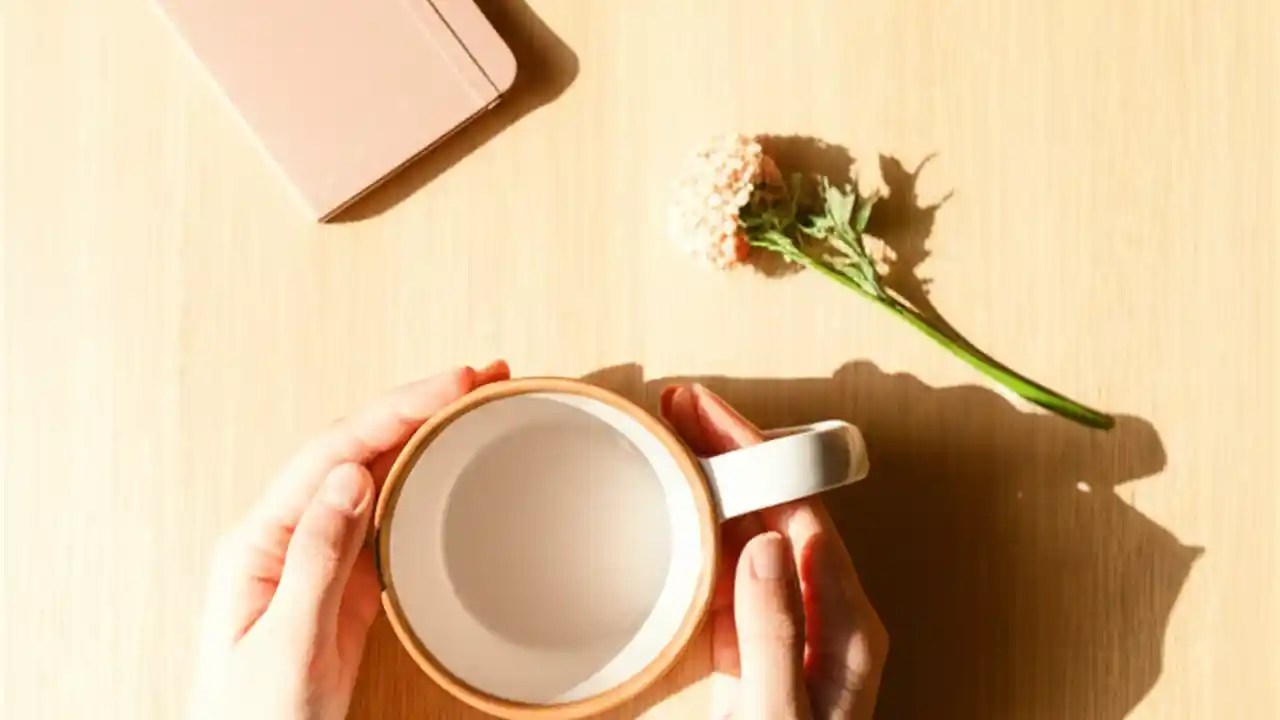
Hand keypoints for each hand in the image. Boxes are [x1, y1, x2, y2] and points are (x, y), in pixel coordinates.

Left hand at [187, 362, 509, 719]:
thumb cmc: (257, 718)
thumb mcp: (287, 644)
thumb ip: (317, 559)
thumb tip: (351, 474)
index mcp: (260, 541)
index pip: (334, 453)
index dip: (396, 410)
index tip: (451, 384)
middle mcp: (288, 534)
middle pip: (358, 448)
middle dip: (419, 405)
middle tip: (482, 376)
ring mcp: (317, 553)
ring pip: (376, 473)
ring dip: (424, 433)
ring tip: (476, 403)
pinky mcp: (344, 579)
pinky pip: (386, 512)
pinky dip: (422, 479)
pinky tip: (447, 462)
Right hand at [660, 384, 887, 719]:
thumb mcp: (780, 715)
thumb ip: (773, 634)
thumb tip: (768, 543)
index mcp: (845, 625)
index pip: (801, 510)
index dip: (754, 453)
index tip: (708, 416)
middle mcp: (824, 616)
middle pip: (777, 510)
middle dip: (730, 454)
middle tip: (677, 410)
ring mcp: (789, 630)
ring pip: (751, 536)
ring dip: (710, 488)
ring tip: (668, 446)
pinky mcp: (757, 650)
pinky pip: (729, 578)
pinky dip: (699, 539)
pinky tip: (674, 518)